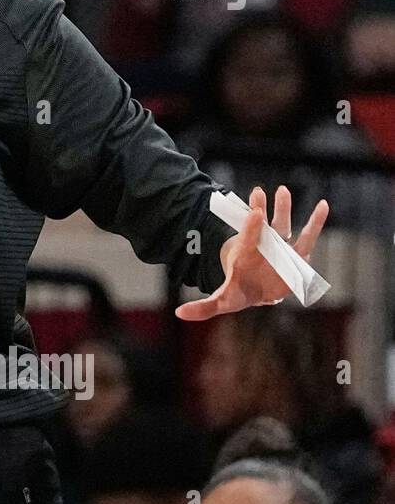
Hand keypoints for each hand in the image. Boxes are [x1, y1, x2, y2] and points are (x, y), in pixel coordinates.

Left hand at [175, 185, 328, 320]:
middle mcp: (261, 249)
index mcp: (244, 257)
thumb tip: (180, 313)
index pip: (247, 239)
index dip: (251, 227)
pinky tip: (323, 205)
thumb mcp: (221, 301)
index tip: (255, 212)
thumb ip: (203, 307)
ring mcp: (279, 249)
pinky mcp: (296, 256)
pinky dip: (316, 222)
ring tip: (282, 189)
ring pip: (282, 227)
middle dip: (261, 209)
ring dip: (282, 209)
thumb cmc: (238, 293)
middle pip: (262, 227)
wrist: (254, 290)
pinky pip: (308, 238)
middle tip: (258, 191)